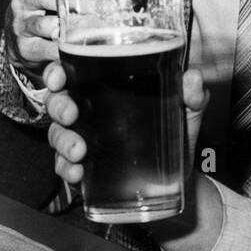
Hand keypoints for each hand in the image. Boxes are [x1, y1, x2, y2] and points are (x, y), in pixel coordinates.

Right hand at [9, 0, 104, 63]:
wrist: (22, 36)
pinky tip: (76, 51)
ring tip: (92, 30)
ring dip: (70, 28)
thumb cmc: (45, 6)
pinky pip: (43, 49)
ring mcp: (19, 24)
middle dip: (74, 2)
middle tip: (99, 9)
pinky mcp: (23, 47)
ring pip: (44, 24)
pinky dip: (61, 51)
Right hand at [44, 65, 207, 185]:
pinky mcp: (85, 168)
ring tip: (79, 152)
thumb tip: (193, 78)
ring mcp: (84, 140)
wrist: (180, 180)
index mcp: (105, 89)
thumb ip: (192, 94)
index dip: (58, 70)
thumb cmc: (176, 134)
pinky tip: (77, 173)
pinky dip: (66, 169)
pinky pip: (64, 166)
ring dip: (63, 141)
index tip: (59, 77)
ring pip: (57, 134)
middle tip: (71, 115)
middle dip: (59, 106)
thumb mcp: (188, 111)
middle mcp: (89, 111)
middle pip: (58, 101)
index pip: (73, 72)